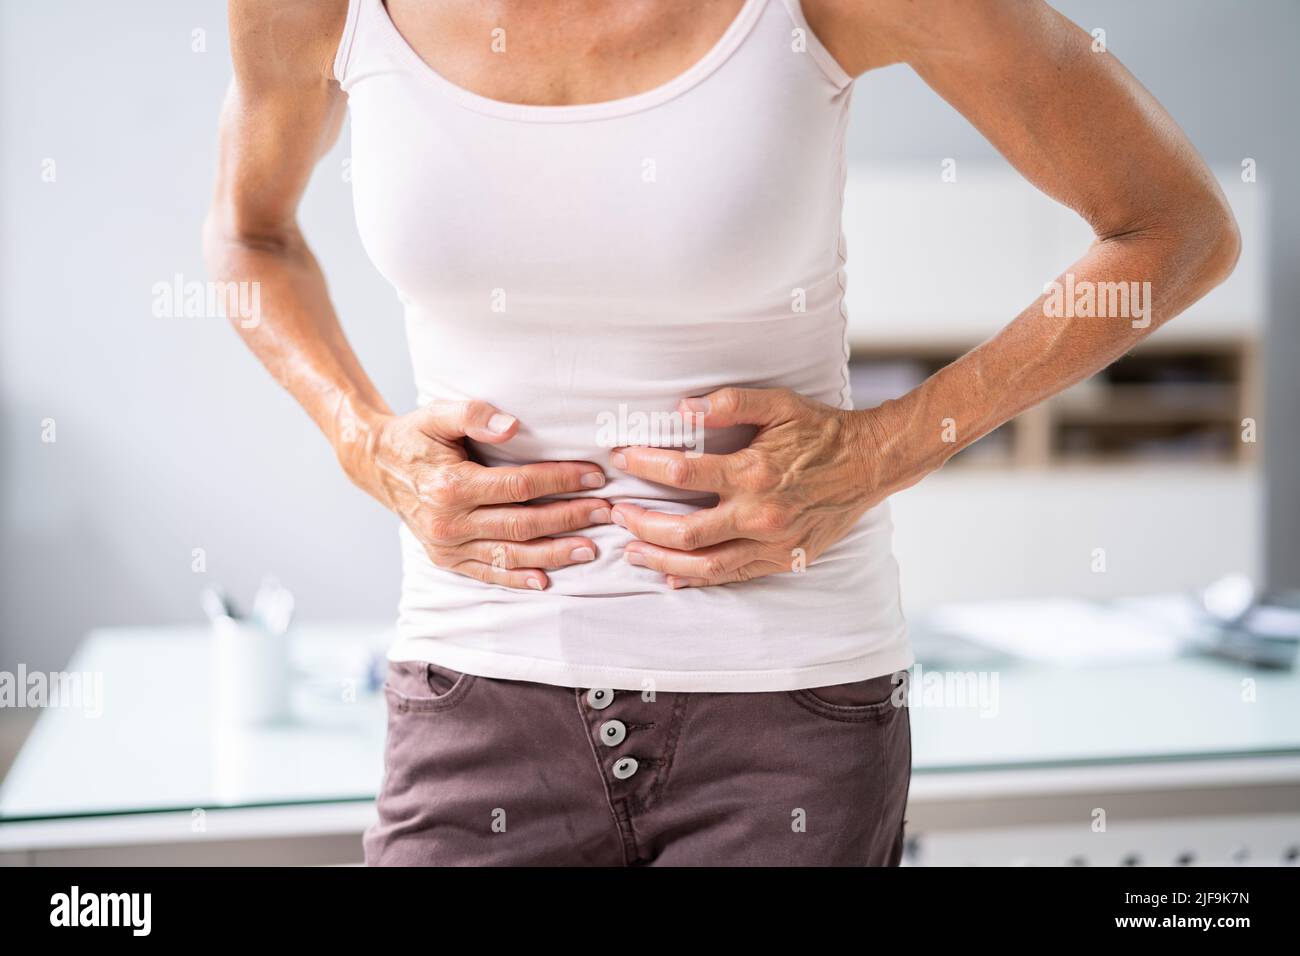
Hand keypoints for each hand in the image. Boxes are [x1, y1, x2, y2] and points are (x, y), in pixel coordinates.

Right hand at [344, 400, 611, 589]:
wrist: (376, 465)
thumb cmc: (415, 436)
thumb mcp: (436, 414)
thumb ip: (473, 414)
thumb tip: (512, 427)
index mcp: (450, 485)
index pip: (519, 486)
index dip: (561, 481)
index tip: (594, 476)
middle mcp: (448, 522)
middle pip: (522, 524)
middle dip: (569, 518)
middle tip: (606, 512)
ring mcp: (446, 546)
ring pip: (509, 554)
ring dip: (553, 554)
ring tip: (590, 549)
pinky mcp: (446, 560)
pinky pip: (486, 574)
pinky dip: (517, 578)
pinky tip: (546, 580)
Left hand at [611, 387, 889, 587]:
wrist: (871, 464)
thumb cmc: (823, 431)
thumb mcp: (779, 404)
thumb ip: (731, 403)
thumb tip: (683, 408)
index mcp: (753, 473)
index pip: (681, 474)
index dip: (644, 465)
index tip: (621, 458)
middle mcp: (759, 515)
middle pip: (683, 533)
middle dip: (642, 525)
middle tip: (617, 515)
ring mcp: (771, 544)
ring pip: (703, 566)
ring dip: (661, 560)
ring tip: (633, 551)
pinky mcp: (782, 561)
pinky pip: (731, 577)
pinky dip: (697, 580)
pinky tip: (672, 574)